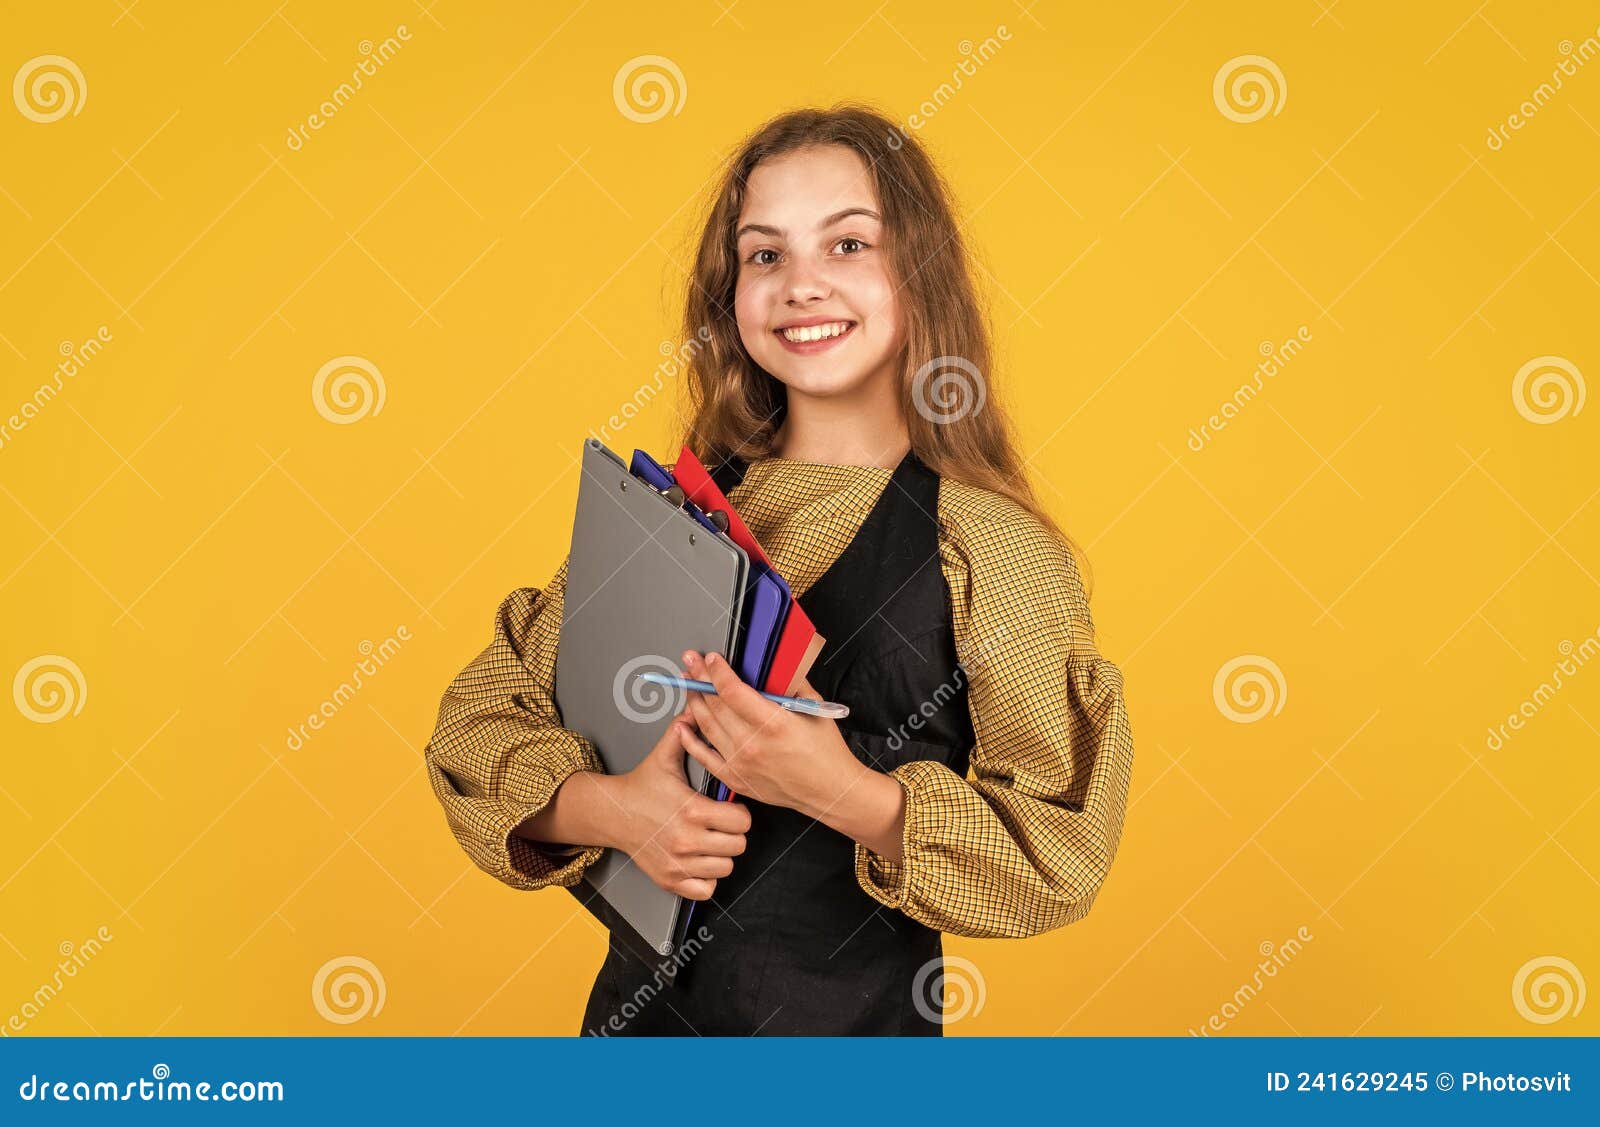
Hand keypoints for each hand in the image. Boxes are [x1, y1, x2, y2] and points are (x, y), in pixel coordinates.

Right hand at [609, 710, 751, 899]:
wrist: (611, 814)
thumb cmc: (641, 787)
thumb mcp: (663, 757)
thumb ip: (683, 732)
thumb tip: (694, 709)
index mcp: (692, 809)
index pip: (741, 821)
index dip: (739, 814)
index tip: (729, 809)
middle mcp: (686, 839)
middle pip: (738, 846)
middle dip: (733, 835)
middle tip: (721, 826)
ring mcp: (678, 862)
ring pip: (725, 868)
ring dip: (721, 856)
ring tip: (710, 842)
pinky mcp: (669, 879)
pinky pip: (706, 889)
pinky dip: (706, 879)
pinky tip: (699, 861)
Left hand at [675, 650, 866, 819]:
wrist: (828, 790)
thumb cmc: (825, 752)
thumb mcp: (815, 709)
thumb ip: (791, 684)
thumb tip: (773, 665)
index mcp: (773, 724)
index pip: (732, 690)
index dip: (718, 671)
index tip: (711, 658)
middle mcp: (753, 744)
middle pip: (715, 705)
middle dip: (700, 679)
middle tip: (690, 663)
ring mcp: (741, 763)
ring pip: (707, 726)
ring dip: (694, 702)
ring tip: (689, 685)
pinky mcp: (736, 779)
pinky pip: (704, 756)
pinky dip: (690, 739)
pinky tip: (682, 724)